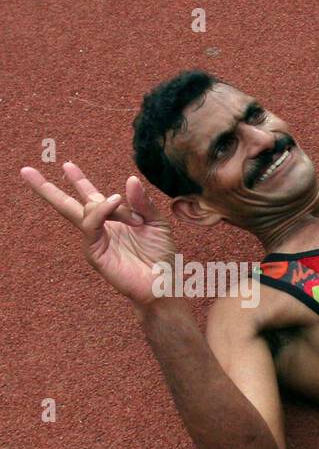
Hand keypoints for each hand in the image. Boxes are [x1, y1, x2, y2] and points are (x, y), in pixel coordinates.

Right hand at [22, 162, 177, 308]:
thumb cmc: (160, 255)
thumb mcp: (156, 223)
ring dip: (103, 204)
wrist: (162, 282)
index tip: (67, 166)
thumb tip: (130, 179)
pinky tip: (114, 201)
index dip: (77, 180)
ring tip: (124, 208)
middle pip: (67, 205)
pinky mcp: (94, 252)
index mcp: (112, 220)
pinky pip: (90, 225)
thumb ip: (142, 203)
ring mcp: (94, 240)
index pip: (90, 197)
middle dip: (46, 188)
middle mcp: (100, 229)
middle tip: (26, 170)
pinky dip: (100, 211)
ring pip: (81, 212)